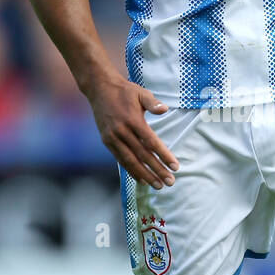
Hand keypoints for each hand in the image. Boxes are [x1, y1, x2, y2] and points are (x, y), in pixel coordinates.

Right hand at [86, 74, 179, 188]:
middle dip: (157, 170)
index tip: (175, 166)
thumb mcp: (141, 92)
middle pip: (142, 155)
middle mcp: (122, 131)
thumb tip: (165, 109)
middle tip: (170, 182)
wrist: (99, 89)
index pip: (151, 142)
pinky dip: (130, 170)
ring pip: (130, 161)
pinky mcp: (106, 141)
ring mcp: (112, 138)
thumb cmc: (124, 91)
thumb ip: (153, 103)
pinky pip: (120, 159)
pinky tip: (141, 179)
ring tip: (157, 185)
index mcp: (132, 119)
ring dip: (145, 175)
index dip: (163, 155)